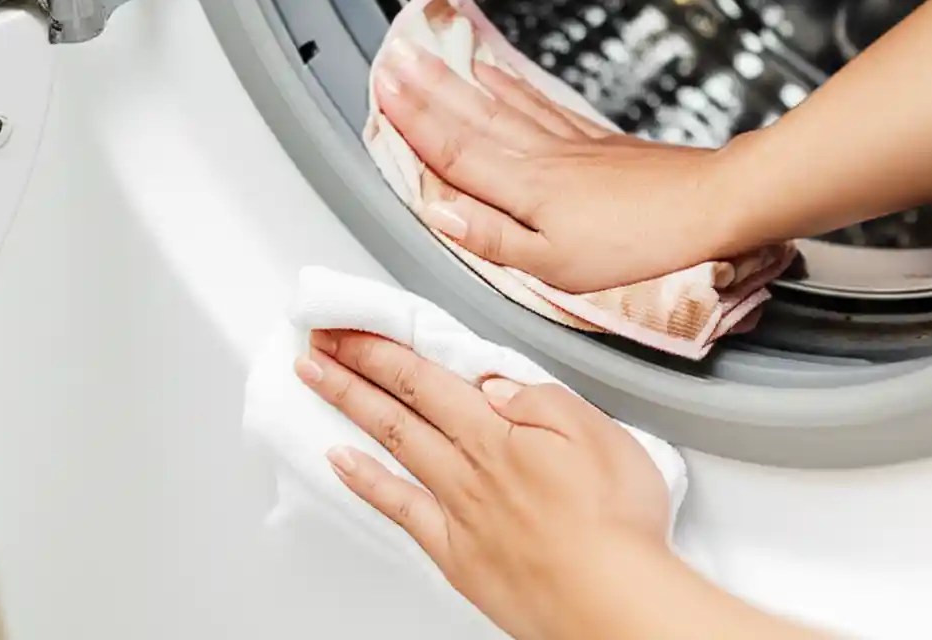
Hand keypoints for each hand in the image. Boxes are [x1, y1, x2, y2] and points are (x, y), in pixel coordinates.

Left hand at [296, 328, 672, 638]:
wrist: (610, 604)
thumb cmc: (616, 524)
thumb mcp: (599, 434)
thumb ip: (540, 399)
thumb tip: (492, 379)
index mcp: (500, 431)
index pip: (425, 378)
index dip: (380, 349)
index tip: (347, 328)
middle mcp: (468, 466)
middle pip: (398, 404)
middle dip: (352, 368)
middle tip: (317, 343)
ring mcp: (456, 509)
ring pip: (391, 445)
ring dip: (349, 408)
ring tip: (315, 380)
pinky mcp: (455, 552)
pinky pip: (398, 508)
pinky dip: (364, 481)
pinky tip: (341, 461)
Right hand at [376, 40, 756, 293]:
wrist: (712, 206)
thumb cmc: (641, 245)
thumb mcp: (558, 266)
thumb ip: (495, 239)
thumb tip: (441, 214)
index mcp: (526, 190)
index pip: (454, 151)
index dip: (413, 121)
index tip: (381, 90)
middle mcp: (542, 158)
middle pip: (472, 118)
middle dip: (427, 90)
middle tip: (394, 61)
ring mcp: (571, 145)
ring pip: (504, 106)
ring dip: (462, 83)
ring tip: (433, 60)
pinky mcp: (598, 143)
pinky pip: (544, 106)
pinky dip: (516, 87)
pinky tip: (504, 76)